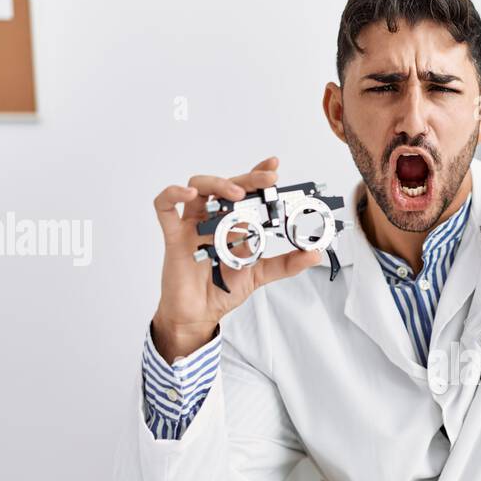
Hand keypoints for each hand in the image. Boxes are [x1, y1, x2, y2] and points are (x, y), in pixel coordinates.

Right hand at [150, 157, 323, 361]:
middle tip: (268, 179)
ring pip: (198, 186)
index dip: (258, 174)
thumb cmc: (223, 290)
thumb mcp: (261, 274)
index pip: (246, 190)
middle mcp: (213, 218)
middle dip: (248, 178)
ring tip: (236, 194)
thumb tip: (315, 253)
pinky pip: (165, 207)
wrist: (199, 314)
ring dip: (218, 184)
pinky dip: (173, 194)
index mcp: (234, 222)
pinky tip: (189, 194)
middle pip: (226, 185)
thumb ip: (287, 264)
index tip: (274, 166)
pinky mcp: (174, 235)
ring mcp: (192, 224)